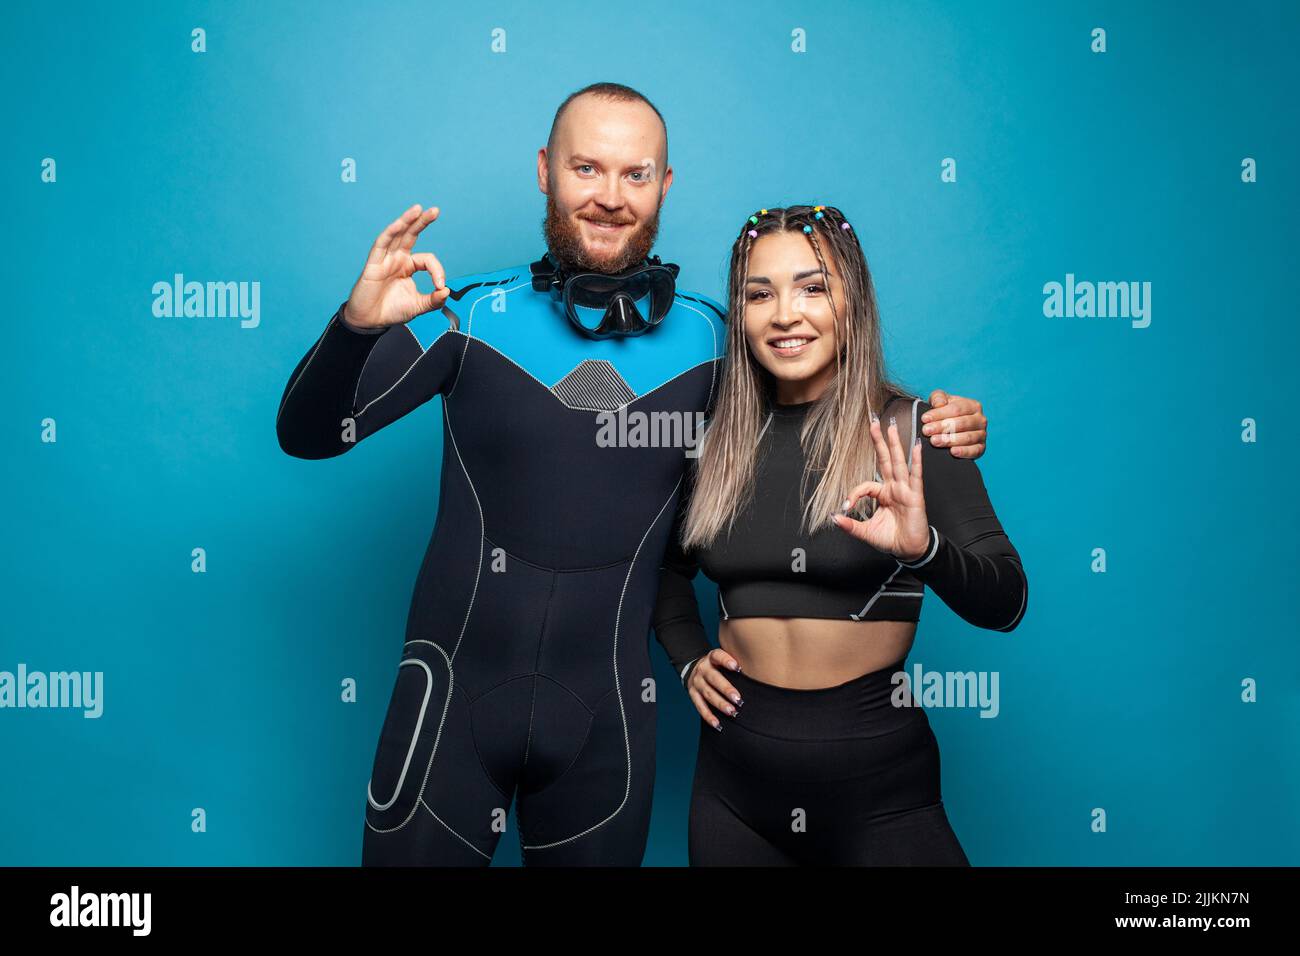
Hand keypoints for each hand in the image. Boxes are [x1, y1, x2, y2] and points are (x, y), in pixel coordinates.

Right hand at [343, 204, 450, 330]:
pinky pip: (381, 244)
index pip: (427, 260)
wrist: (370, 321)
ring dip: (407, 221)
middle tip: (435, 210)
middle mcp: (397, 259)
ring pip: (397, 235)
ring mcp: (385, 259)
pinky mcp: (373, 264)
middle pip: (411, 235)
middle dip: (423, 222)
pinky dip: (391, 233)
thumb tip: (447, 291)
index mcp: (408, 267)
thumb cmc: (391, 311)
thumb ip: (433, 300)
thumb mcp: (418, 306)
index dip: (437, 271)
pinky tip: (400, 224)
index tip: (440, 286)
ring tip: (419, 209)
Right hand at [687, 648, 743, 730]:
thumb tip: (760, 671)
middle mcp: (702, 668)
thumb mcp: (724, 659)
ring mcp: (696, 681)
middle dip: (726, 689)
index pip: (717, 656)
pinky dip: (708, 716)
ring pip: (708, 693)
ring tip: (732, 712)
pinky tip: (717, 724)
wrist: (695, 669)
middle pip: (713, 678)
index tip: (737, 668)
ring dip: (720, 704)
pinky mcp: (692, 693)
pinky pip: (700, 706)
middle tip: (739, 699)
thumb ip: (736, 663)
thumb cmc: (719, 666)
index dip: (726, 661)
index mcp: (711, 657)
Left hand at [832, 414, 930, 561]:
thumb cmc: (891, 539)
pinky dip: (915, 461)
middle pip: (885, 460)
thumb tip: (834, 517)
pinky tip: (915, 447)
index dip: (854, 493)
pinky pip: (915, 475)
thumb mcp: (866, 532)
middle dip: (879, 442)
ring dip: (895, 444)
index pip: (866, 485)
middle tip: (873, 422)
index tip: (847, 506)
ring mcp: (905, 490)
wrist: (908, 550)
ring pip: (898, 463)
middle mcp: (894, 488)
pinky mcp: (915, 496)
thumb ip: (850, 525)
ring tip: (891, 426)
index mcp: (883, 494)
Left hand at [922, 390, 986, 458]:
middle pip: (962, 423)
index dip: (940, 414)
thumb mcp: (940, 401)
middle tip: (927, 431)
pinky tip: (952, 451)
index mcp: (972, 405)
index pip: (956, 409)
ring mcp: (982, 434)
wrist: (949, 430)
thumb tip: (939, 404)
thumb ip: (938, 398)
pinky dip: (964, 451)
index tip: (925, 419)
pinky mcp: (981, 448)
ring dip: (950, 440)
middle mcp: (980, 420)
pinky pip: (974, 450)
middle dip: (942, 427)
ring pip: (967, 437)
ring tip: (934, 441)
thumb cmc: (945, 413)